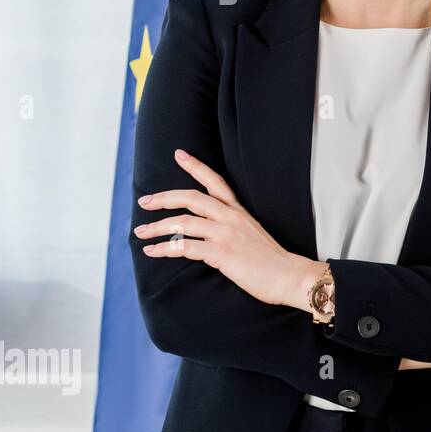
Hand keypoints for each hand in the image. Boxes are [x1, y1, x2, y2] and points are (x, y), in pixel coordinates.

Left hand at [135, 149, 315, 309]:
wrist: (289, 277)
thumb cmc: (271, 261)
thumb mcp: (252, 235)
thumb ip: (232, 228)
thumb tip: (209, 232)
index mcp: (239, 212)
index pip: (216, 182)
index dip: (195, 167)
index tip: (179, 154)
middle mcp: (231, 218)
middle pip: (191, 198)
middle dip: (164, 198)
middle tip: (145, 201)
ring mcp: (226, 234)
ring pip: (183, 222)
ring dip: (157, 226)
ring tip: (140, 232)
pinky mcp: (221, 253)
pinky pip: (185, 247)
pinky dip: (164, 249)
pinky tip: (152, 251)